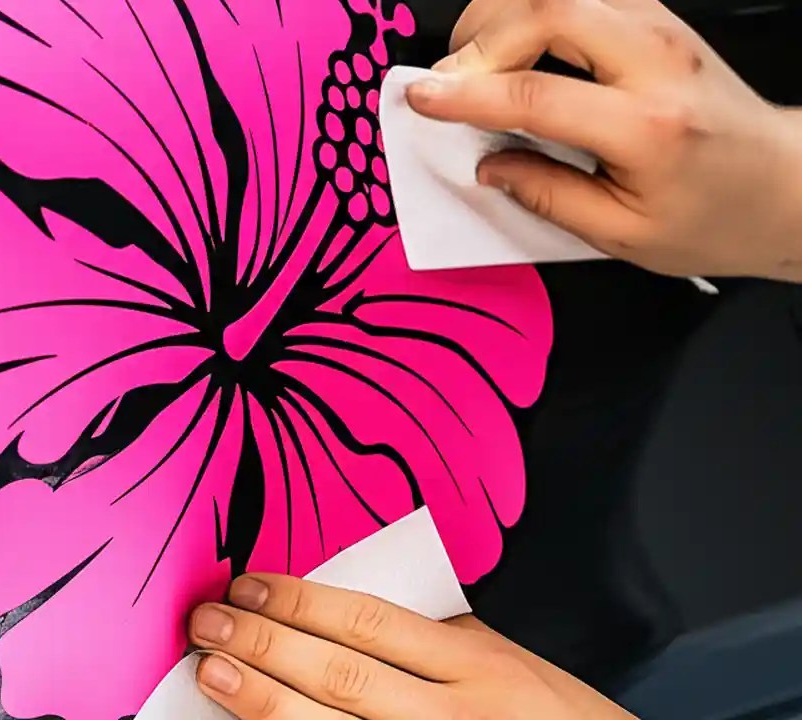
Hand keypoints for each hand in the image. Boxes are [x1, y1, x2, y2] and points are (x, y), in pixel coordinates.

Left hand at [189, 574, 635, 718]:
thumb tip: (349, 607)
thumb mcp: (512, 666)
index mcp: (480, 666)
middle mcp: (457, 717)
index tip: (247, 586)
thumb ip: (440, 638)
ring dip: (266, 701)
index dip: (299, 602)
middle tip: (207, 622)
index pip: (370, 622)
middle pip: (341, 674)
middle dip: (265, 645)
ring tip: (214, 672)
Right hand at [404, 0, 801, 282]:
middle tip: (448, 82)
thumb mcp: (624, 235)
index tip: (421, 99)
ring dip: (500, 16)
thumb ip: (547, 197)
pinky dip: (529, 11)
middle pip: (547, 9)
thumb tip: (487, 164)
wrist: (782, 185)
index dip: (466, 95)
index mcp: (650, 128)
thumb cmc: (714, 215)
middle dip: (479, 38)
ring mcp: (658, 28)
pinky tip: (512, 47)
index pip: (537, 95)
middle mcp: (657, 61)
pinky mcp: (652, 17)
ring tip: (473, 63)